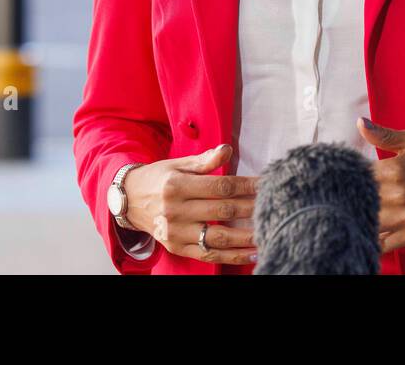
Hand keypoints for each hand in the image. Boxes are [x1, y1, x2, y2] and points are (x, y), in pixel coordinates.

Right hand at [123, 144, 260, 264]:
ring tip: (268, 232)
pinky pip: (209, 254)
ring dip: (246, 237)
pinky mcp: (177, 247)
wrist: (129, 200)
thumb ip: (205, 160)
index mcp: (177, 186)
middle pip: (223, 211)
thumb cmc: (159, 178)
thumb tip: (227, 149)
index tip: (266, 184)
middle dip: (252, 209)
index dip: (246, 185)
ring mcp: (175, 232)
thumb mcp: (178, 164)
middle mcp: (175, 211)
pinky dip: (232, 256)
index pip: (220, 186)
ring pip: (218, 237)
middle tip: (275, 206)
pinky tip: (252, 253)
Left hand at [357, 117, 404, 252]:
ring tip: (352, 211)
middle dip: (349, 197)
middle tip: (344, 194)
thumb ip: (383, 134)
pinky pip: (383, 244)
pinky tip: (365, 232)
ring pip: (367, 223)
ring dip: (358, 217)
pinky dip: (371, 240)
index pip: (356, 176)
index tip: (342, 175)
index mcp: (394, 169)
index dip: (347, 176)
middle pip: (358, 201)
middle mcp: (398, 195)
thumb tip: (359, 123)